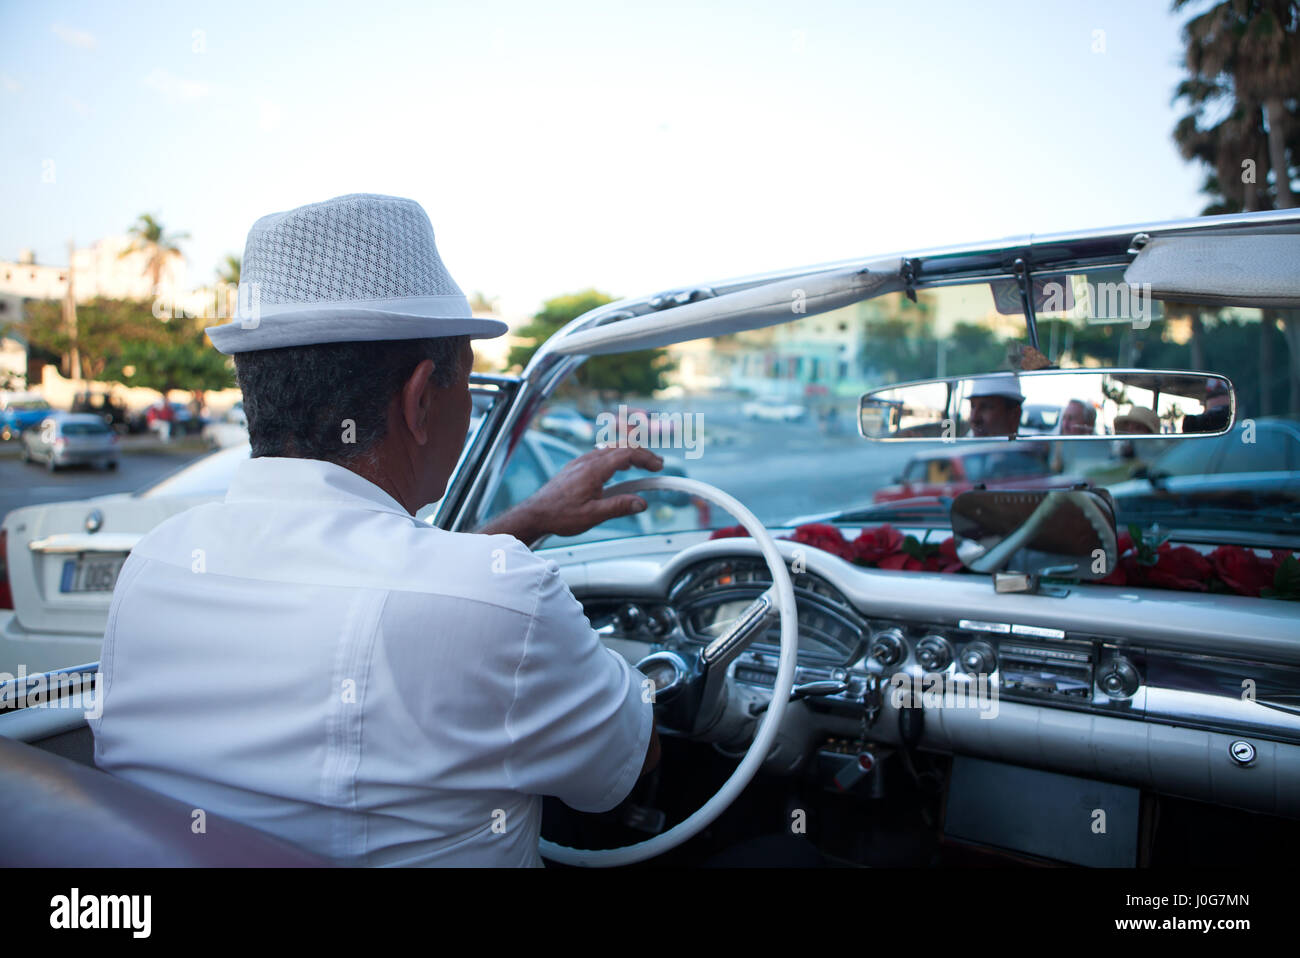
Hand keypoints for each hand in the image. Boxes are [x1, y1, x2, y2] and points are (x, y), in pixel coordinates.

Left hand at [480, 445, 664, 542]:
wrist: (534, 514)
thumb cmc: (559, 515)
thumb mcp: (593, 515)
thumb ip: (619, 507)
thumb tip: (641, 503)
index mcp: (594, 470)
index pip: (626, 454)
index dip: (646, 457)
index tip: (659, 466)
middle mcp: (587, 461)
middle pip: (620, 447)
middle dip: (641, 453)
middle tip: (656, 464)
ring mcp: (580, 463)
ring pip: (609, 449)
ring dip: (628, 454)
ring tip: (641, 465)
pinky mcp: (575, 468)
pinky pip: (599, 454)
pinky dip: (615, 457)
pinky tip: (617, 469)